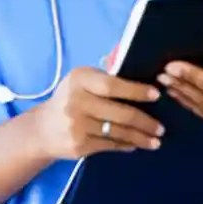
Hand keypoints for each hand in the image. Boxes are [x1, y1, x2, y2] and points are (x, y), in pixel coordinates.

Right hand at [28, 66, 164, 160]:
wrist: (41, 130)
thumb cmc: (69, 99)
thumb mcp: (81, 81)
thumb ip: (105, 74)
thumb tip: (130, 58)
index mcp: (79, 80)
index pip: (112, 85)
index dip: (136, 91)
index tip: (156, 95)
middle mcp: (76, 101)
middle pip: (119, 113)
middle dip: (145, 121)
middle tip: (161, 127)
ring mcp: (76, 126)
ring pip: (117, 132)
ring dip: (140, 137)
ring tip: (155, 140)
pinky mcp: (78, 145)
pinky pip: (109, 145)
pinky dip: (125, 145)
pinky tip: (135, 144)